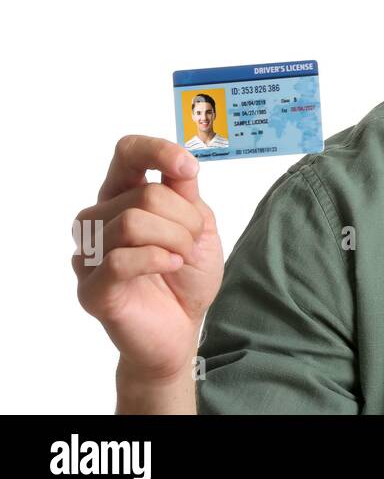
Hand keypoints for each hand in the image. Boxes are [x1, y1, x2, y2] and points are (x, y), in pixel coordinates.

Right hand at [72, 135, 224, 382]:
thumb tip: (179, 163)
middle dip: (185, 220)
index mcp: (124, 196)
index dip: (157, 152)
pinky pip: (122, 258)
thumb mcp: (198, 225)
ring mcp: (91, 253)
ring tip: (180, 259)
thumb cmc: (186, 273)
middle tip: (190, 244)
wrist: (183, 327)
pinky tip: (170, 267)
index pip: (127, 153)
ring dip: (175, 241)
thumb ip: (185, 193)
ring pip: (134, 222)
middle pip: (146, 195)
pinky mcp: (92, 287)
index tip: (188, 170)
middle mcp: (99, 219)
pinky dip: (158, 260)